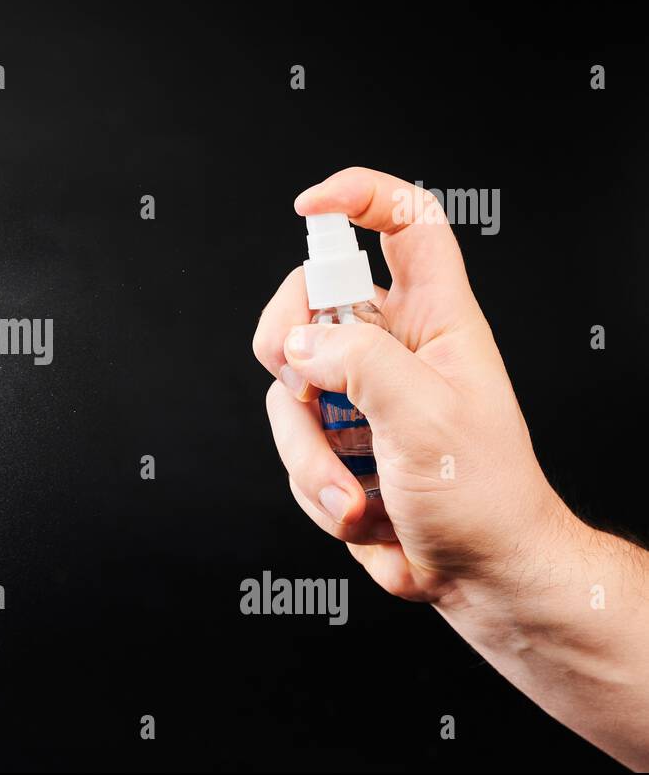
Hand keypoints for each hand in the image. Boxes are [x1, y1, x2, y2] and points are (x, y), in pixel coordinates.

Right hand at [252, 166, 570, 602]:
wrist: (482, 579)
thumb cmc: (484, 498)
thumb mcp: (427, 420)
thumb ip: (362, 366)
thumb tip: (301, 347)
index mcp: (436, 320)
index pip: (404, 224)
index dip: (358, 196)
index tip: (307, 209)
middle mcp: (394, 348)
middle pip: (311, 301)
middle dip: (289, 349)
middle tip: (305, 387)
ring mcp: (360, 396)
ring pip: (290, 387)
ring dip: (308, 453)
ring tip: (353, 497)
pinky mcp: (338, 442)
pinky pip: (291, 441)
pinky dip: (312, 484)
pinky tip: (357, 510)